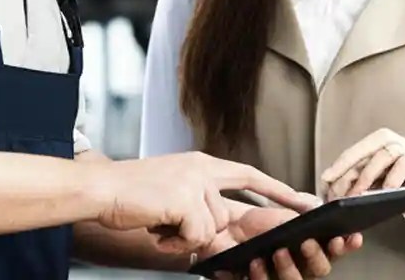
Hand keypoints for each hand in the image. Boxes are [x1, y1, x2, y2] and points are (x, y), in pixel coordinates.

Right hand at [91, 152, 311, 253]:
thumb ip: (194, 197)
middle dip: (198, 231)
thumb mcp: (170, 186)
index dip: (276, 189)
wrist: (101, 189)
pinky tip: (157, 228)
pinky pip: (196, 235)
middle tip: (167, 227)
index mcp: (201, 163)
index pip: (248, 174)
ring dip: (182, 236)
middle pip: (224, 216)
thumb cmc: (130, 194)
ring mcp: (195, 183)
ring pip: (209, 229)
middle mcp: (202, 169)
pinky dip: (175, 241)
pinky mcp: (186, 199)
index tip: (303, 200)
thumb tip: (210, 225)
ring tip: (157, 223)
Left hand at [201, 205, 362, 278]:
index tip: (350, 237)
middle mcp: (296, 265)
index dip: (344, 246)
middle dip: (316, 257)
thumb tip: (317, 207)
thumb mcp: (273, 214)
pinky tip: (254, 263)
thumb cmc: (246, 224)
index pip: (332, 250)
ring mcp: (277, 277)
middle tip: (306, 243)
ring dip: (289, 269)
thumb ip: (297, 213)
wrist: (214, 229)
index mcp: (305, 246)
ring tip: (278, 252)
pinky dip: (262, 277)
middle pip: (319, 271)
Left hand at [320, 128, 404, 221]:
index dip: (340, 165)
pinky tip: (387, 190)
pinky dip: (396, 176)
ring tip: (361, 195)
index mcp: (379, 145)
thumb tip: (330, 191)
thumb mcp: (376, 186)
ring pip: (387, 154)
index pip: (356, 151)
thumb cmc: (401, 190)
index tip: (325, 180)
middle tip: (341, 193)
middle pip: (369, 150)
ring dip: (371, 174)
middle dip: (352, 172)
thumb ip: (358, 183)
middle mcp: (395, 142)